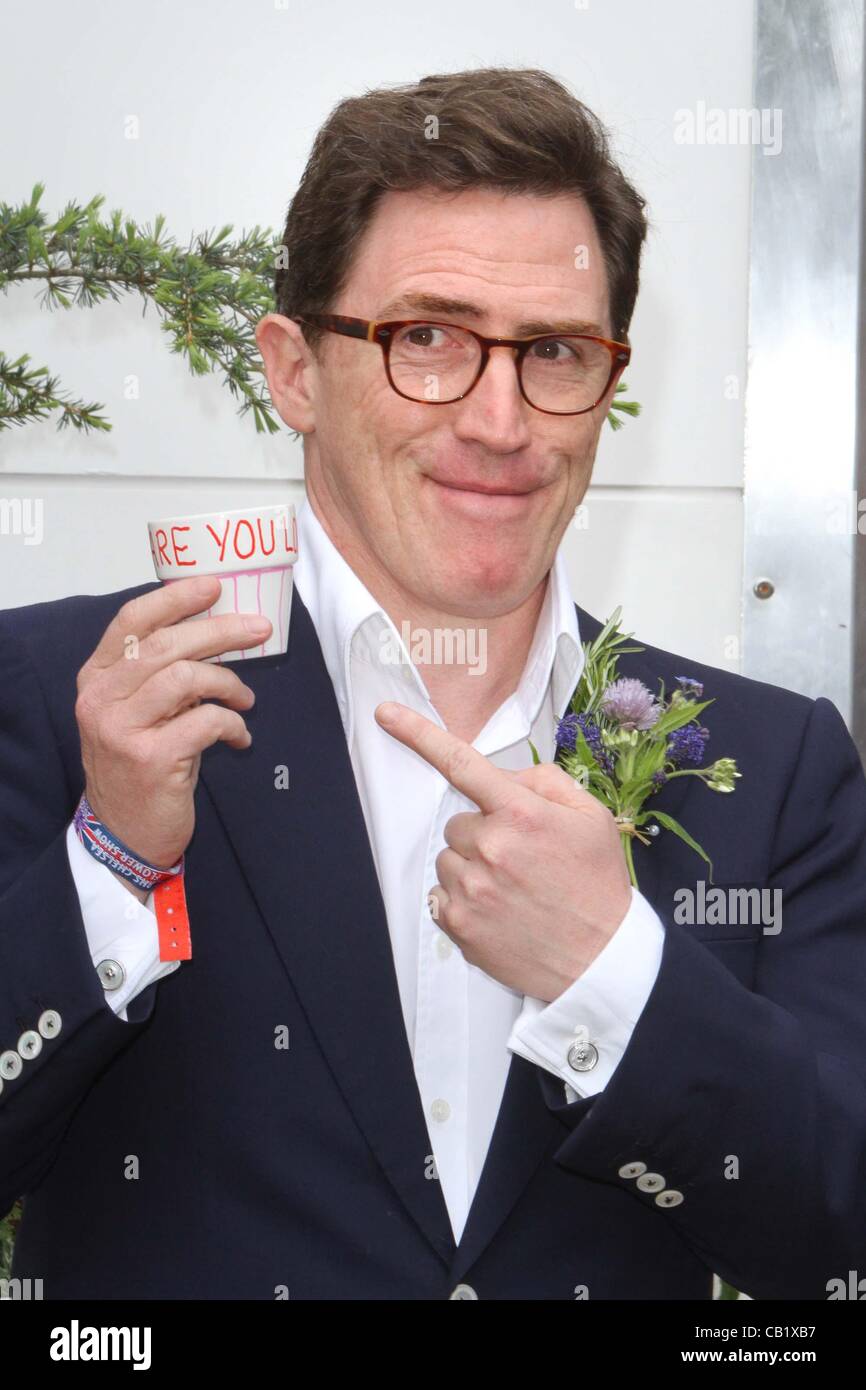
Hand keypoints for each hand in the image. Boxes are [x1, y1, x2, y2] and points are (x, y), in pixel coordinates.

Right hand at [75, 576, 270, 870]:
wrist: (125, 833)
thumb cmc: (141, 765)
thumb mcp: (140, 713)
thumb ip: (161, 676)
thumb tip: (217, 634)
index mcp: (96, 678)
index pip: (131, 622)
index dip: (174, 598)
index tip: (214, 586)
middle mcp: (101, 699)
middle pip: (166, 645)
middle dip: (220, 630)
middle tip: (259, 629)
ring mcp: (121, 729)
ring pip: (186, 677)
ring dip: (229, 682)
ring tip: (246, 698)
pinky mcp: (150, 759)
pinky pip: (205, 721)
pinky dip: (232, 723)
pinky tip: (239, 737)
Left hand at [374, 701, 631, 1001]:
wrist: (601, 960)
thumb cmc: (596, 883)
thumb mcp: (590, 816)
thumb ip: (544, 782)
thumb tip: (501, 777)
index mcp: (522, 813)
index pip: (462, 764)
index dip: (419, 734)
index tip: (385, 714)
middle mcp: (490, 847)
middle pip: (458, 823)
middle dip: (482, 833)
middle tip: (520, 860)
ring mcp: (471, 888)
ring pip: (448, 858)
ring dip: (471, 867)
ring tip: (512, 889)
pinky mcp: (458, 924)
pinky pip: (441, 894)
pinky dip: (463, 899)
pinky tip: (499, 911)